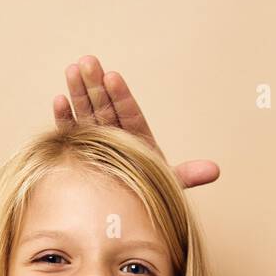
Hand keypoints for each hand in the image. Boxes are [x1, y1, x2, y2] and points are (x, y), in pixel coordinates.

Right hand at [52, 55, 219, 188]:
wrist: (125, 214)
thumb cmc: (147, 194)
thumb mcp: (168, 183)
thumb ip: (188, 175)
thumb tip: (215, 170)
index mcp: (138, 138)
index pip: (129, 112)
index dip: (121, 96)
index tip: (113, 77)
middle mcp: (115, 135)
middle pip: (106, 106)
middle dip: (96, 85)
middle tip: (89, 61)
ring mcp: (95, 140)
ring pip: (87, 113)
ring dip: (79, 92)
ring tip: (73, 68)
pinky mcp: (77, 150)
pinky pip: (69, 132)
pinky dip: (64, 118)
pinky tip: (59, 99)